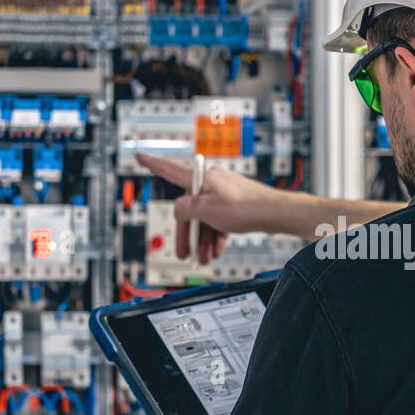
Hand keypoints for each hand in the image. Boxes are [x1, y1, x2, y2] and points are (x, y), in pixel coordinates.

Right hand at [136, 154, 290, 264]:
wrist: (275, 214)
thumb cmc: (244, 208)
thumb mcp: (205, 211)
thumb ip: (184, 209)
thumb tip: (178, 210)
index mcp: (201, 178)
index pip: (169, 170)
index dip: (152, 164)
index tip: (140, 156)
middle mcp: (210, 183)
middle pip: (189, 209)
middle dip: (187, 234)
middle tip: (184, 253)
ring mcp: (223, 193)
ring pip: (205, 219)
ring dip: (203, 240)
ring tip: (204, 258)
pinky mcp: (234, 204)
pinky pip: (219, 221)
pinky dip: (216, 236)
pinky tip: (217, 250)